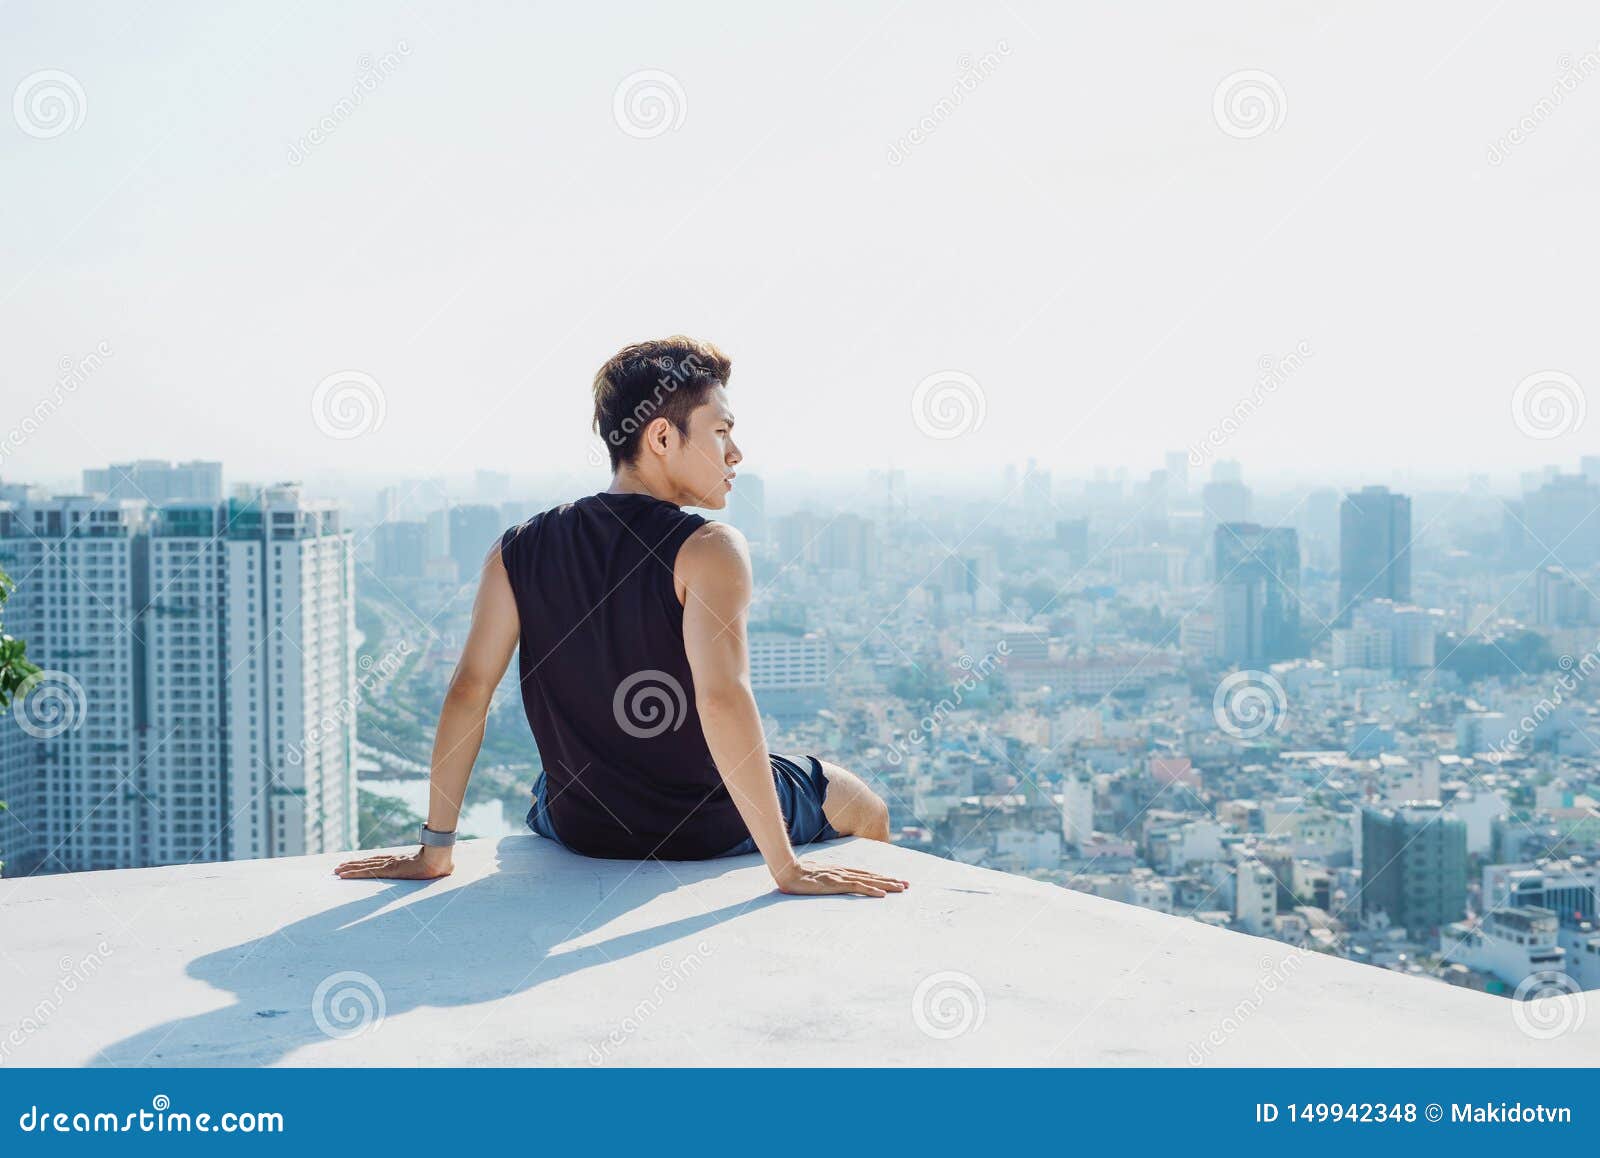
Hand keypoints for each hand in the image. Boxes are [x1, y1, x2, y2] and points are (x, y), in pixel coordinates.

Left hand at [334, 845, 453, 879]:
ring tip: (336, 871)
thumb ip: (439, 868)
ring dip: (349, 869)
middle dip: (352, 866)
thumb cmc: (441, 863)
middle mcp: (392, 862)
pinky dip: (353, 873)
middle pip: (368, 863)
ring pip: (364, 867)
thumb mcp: (438, 868)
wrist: (439, 859)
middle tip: (337, 868)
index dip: (366, 863)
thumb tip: (449, 868)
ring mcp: (389, 866)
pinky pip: (366, 872)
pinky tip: (343, 874)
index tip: (355, 865)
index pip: (379, 862)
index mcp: (401, 862)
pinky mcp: (387, 871)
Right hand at [772, 858, 908, 897]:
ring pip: (869, 881)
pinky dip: (871, 890)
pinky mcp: (836, 884)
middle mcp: (844, 872)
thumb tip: (829, 882)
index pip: (865, 874)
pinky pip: (857, 888)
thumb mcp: (816, 876)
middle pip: (872, 876)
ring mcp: (841, 877)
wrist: (788, 871)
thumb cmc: (799, 875)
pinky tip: (881, 894)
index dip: (881, 877)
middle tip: (907, 885)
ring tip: (901, 888)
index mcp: (840, 870)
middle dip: (890, 880)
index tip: (894, 880)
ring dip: (886, 885)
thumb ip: (825, 878)